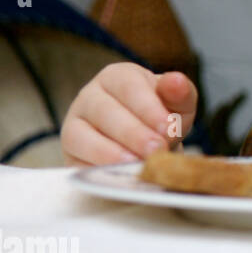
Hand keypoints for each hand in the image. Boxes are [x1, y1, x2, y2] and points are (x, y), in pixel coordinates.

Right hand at [61, 63, 197, 165]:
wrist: (145, 147)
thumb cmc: (160, 119)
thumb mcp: (178, 105)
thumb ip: (181, 94)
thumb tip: (177, 81)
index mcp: (117, 77)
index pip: (128, 86)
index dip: (148, 107)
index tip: (168, 128)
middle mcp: (90, 97)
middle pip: (104, 111)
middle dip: (133, 133)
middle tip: (156, 150)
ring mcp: (74, 125)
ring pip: (81, 136)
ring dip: (111, 152)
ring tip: (137, 163)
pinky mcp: (70, 154)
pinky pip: (75, 161)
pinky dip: (97, 169)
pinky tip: (119, 174)